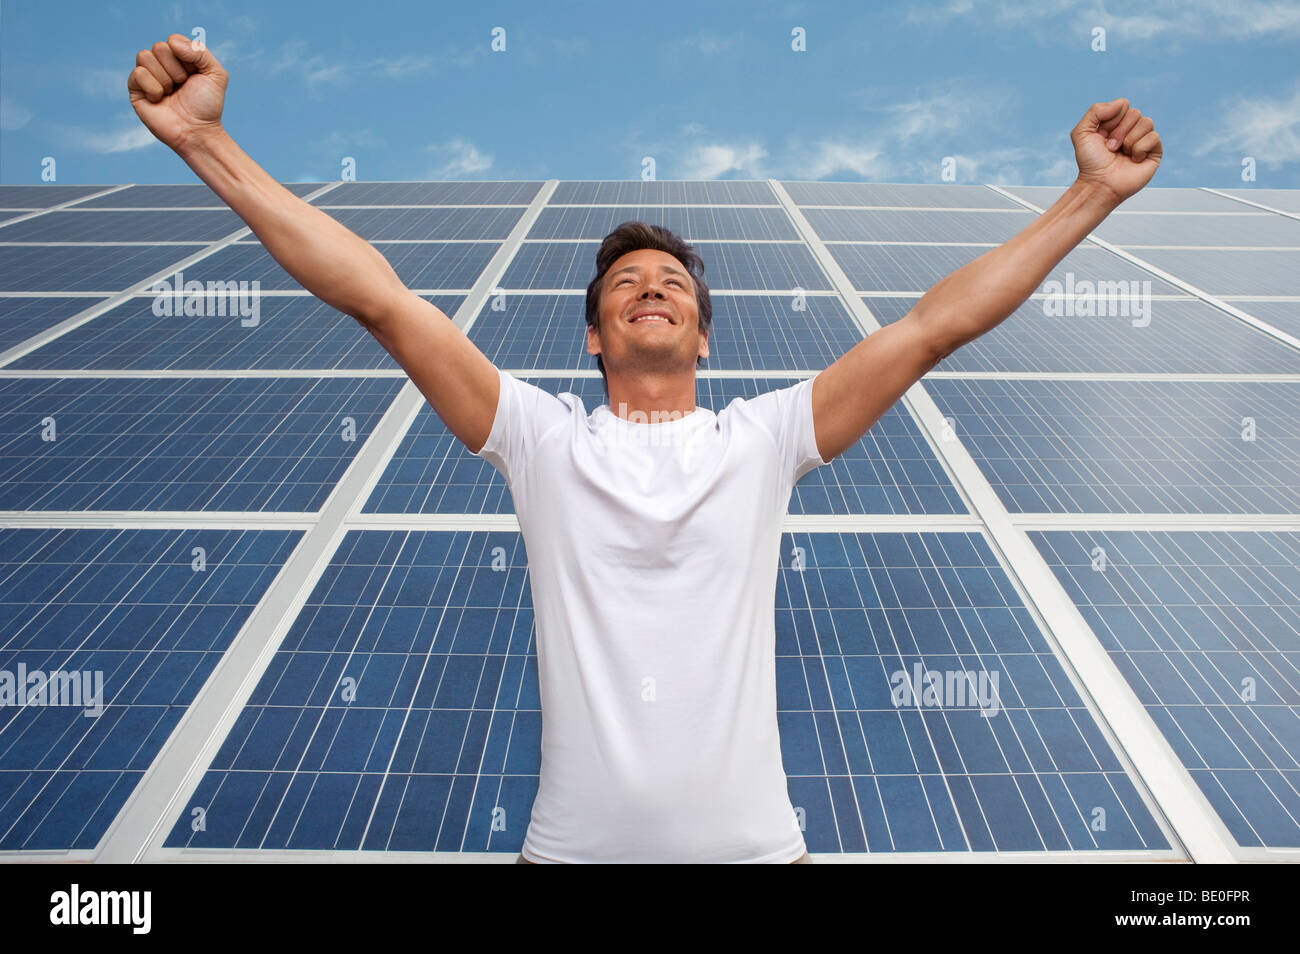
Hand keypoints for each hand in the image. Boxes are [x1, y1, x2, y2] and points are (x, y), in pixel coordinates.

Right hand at [128, 34, 227, 151]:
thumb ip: (200, 51)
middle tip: (182, 86)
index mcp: (179, 57)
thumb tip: (171, 42)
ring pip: (144, 56)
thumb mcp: (216, 74)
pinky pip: (137, 73)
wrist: (198, 132)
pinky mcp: (135, 90)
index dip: (186, 58)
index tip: (195, 75)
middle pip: (158, 47)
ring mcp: (147, 76)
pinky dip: (152, 87)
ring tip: (171, 93)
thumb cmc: (207, 105)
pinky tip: (159, 99)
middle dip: (176, 69)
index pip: (173, 40)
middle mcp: (161, 64)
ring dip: (164, 78)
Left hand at [1070, 98, 1161, 204]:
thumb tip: (1121, 103)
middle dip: (1119, 131)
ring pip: (1147, 122)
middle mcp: (1130, 130)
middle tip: (1110, 148)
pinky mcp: (1154, 152)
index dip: (1112, 119)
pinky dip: (1140, 148)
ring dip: (1129, 140)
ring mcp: (1143, 140)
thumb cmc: (1090, 163)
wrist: (1099, 184)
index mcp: (1115, 123)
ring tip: (1121, 154)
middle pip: (1135, 113)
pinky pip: (1154, 137)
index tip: (1102, 136)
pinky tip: (1133, 160)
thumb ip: (1095, 111)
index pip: (1123, 105)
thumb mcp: (1081, 133)